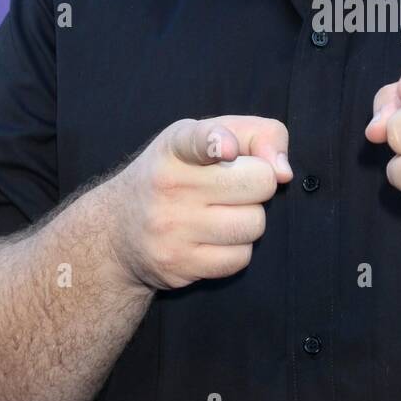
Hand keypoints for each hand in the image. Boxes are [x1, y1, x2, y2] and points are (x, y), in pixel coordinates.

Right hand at [106, 115, 291, 288]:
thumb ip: (257, 135)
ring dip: (249, 219)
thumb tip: (284, 172)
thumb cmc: (177, 175)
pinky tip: (213, 239)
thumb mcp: (207, 137)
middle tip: (235, 187)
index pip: (198, 140)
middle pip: (259, 183)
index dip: (217, 142)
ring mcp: (171, 228)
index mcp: (175, 145)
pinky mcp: (177, 265)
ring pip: (254, 224)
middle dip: (259, 185)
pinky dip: (237, 249)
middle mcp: (169, 185)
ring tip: (221, 213)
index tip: (227, 149)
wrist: (117, 230)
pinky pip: (240, 258)